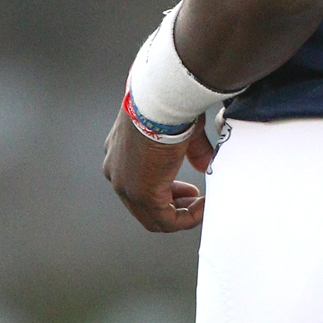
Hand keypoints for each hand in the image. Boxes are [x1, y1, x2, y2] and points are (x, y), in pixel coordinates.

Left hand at [103, 109, 216, 232]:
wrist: (160, 103)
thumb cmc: (168, 106)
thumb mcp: (183, 131)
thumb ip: (194, 152)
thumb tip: (205, 165)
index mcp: (120, 152)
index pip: (140, 181)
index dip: (168, 189)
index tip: (189, 190)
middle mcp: (117, 171)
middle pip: (144, 203)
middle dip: (174, 202)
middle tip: (194, 199)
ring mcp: (125, 186)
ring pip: (152, 216)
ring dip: (180, 214)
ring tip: (200, 205)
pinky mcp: (141, 195)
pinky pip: (165, 219)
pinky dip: (185, 218)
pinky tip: (202, 206)